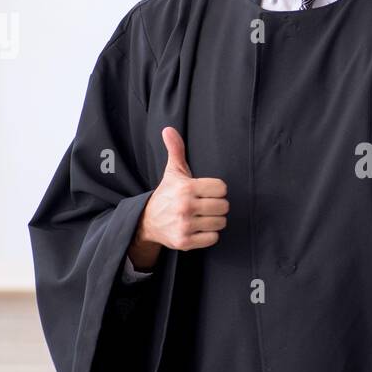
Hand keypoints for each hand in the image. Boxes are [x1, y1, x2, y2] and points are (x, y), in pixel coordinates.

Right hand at [129, 127, 229, 266]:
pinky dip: (209, 235)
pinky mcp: (184, 242)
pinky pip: (213, 239)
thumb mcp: (173, 172)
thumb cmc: (167, 194)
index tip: (207, 192)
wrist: (147, 221)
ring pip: (220, 223)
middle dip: (217, 206)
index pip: (222, 188)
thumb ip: (176, 150)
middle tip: (206, 205)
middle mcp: (185, 206)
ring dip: (214, 221)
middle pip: (224, 206)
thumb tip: (168, 129)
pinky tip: (199, 229)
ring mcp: (184, 225)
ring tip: (202, 217)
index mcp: (186, 187)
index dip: (217, 190)